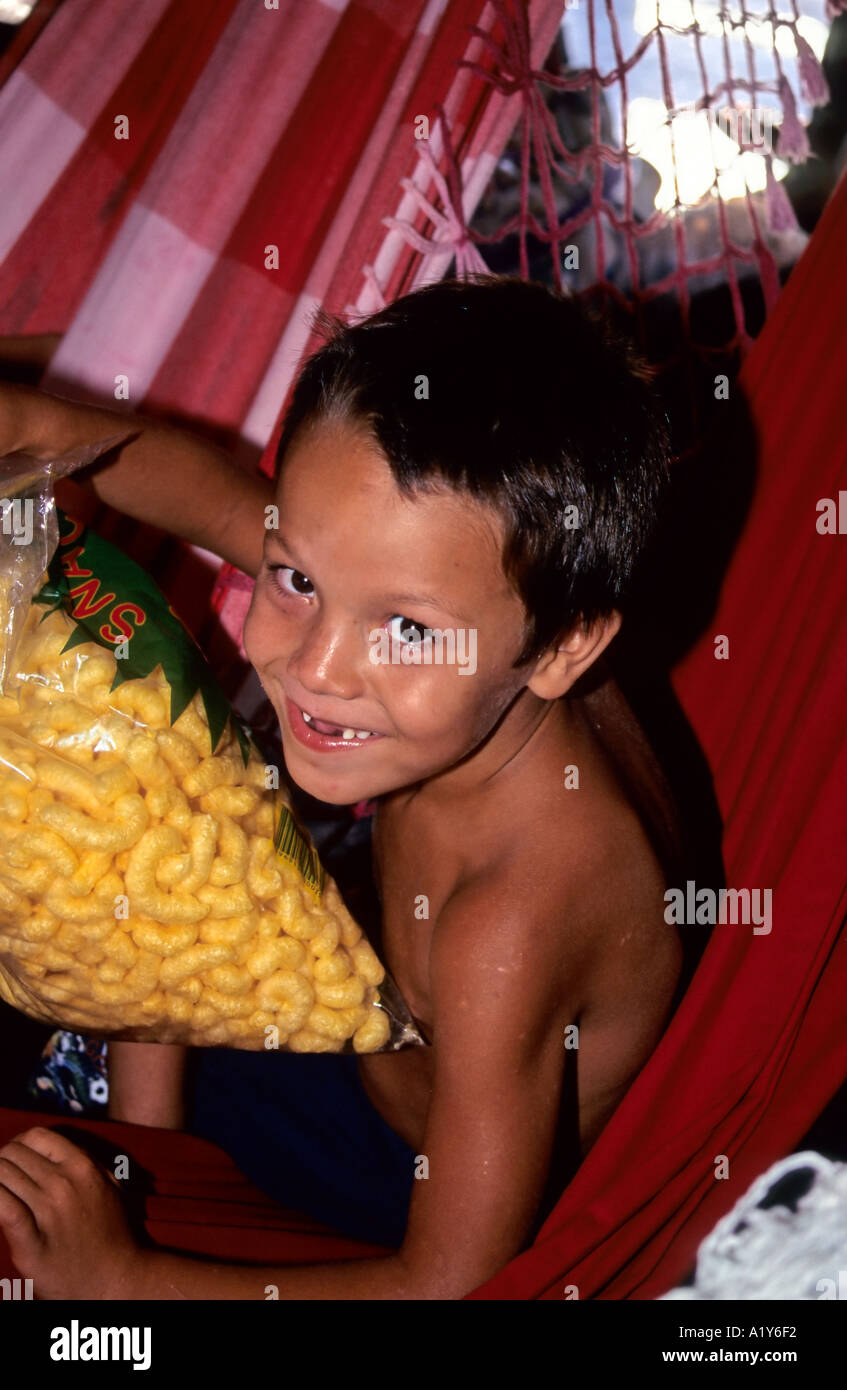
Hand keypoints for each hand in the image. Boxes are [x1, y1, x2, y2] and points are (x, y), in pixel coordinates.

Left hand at [0, 1126, 143, 1298]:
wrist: (113, 1279)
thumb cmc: (111, 1235)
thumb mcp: (109, 1187)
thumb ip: (85, 1163)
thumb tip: (52, 1148)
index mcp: (83, 1166)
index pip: (35, 1136)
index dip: (18, 1145)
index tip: (14, 1161)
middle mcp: (64, 1183)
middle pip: (12, 1155)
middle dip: (0, 1163)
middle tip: (2, 1181)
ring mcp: (48, 1212)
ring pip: (1, 1176)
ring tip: (0, 1195)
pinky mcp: (30, 1242)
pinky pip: (2, 1206)